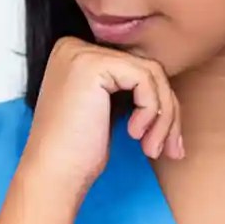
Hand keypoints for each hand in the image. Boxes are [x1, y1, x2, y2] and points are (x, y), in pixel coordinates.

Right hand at [19, 36, 182, 198]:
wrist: (53, 177)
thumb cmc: (77, 154)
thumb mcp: (107, 112)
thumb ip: (129, 91)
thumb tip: (172, 92)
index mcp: (76, 55)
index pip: (135, 68)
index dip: (159, 106)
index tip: (162, 141)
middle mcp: (75, 47)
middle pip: (147, 69)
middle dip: (167, 112)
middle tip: (170, 149)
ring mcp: (81, 53)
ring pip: (152, 74)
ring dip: (164, 117)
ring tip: (153, 147)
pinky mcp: (92, 65)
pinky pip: (145, 79)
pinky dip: (152, 110)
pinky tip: (133, 134)